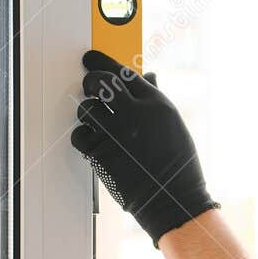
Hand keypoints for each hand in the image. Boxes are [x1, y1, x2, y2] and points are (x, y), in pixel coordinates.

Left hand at [71, 50, 219, 247]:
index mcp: (156, 105)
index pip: (124, 73)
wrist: (172, 200)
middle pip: (101, 83)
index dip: (104, 62)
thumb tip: (149, 77)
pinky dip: (83, 135)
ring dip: (87, 110)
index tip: (92, 58)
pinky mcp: (100, 154)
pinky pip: (80, 134)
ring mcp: (116, 134)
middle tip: (89, 83)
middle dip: (91, 80)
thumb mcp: (174, 125)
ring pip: (86, 108)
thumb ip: (157, 99)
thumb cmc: (178, 166)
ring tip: (96, 118)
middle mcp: (135, 115)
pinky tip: (93, 139)